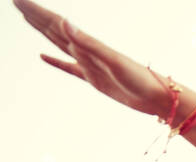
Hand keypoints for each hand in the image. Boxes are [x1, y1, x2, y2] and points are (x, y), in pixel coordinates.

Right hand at [16, 0, 173, 117]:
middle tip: (16, 2)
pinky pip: (68, 67)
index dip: (36, 11)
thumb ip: (88, 42)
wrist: (159, 97)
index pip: (55, 23)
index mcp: (87, 44)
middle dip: (34, 15)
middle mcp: (86, 51)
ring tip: (28, 18)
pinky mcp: (94, 79)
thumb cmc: (140, 78)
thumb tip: (64, 22)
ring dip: (42, 30)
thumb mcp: (113, 60)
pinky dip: (54, 61)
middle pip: (53, 29)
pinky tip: (43, 56)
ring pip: (58, 43)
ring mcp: (88, 64)